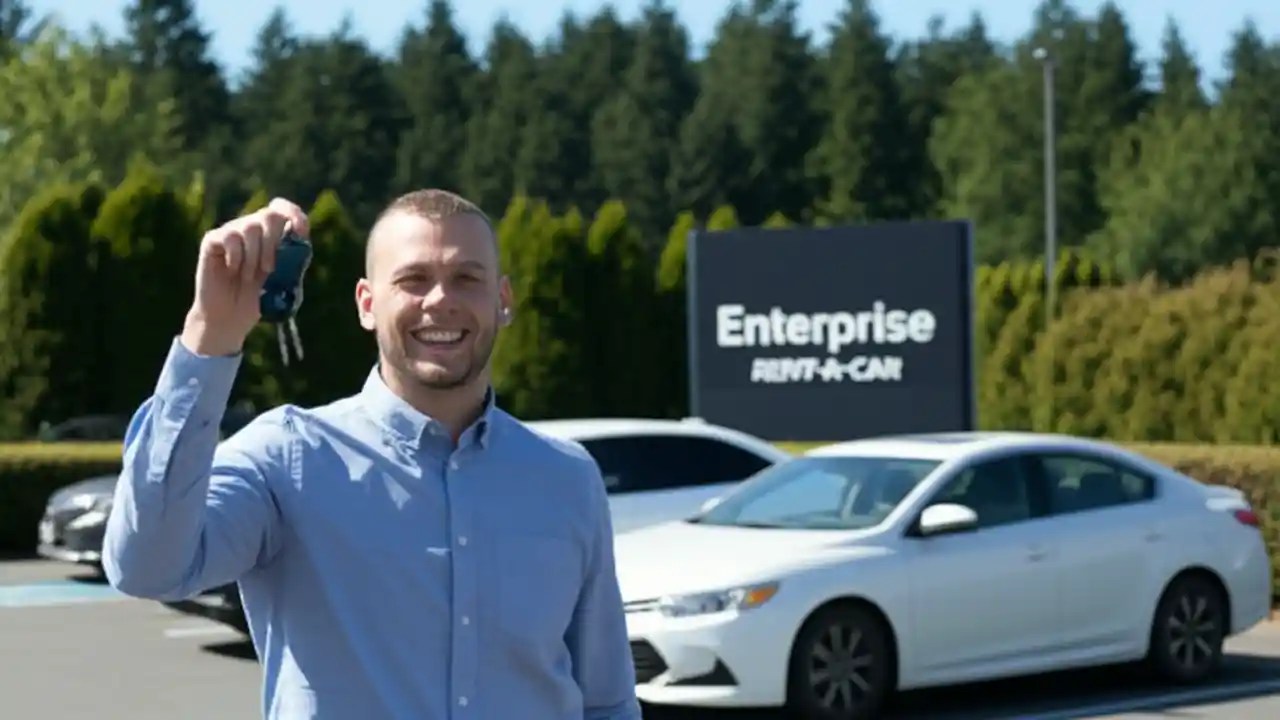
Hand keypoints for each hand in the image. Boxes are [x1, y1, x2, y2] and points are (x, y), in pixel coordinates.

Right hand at [181, 198, 309, 355]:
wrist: (230, 318)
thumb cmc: (259, 298)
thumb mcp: (284, 279)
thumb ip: (293, 258)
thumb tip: (300, 237)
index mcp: (273, 234)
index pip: (283, 210)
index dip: (293, 214)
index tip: (300, 231)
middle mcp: (252, 228)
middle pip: (269, 215)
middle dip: (273, 243)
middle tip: (268, 269)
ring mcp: (232, 232)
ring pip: (250, 226)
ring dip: (254, 256)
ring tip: (248, 276)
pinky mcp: (212, 240)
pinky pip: (229, 237)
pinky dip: (236, 256)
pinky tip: (233, 270)